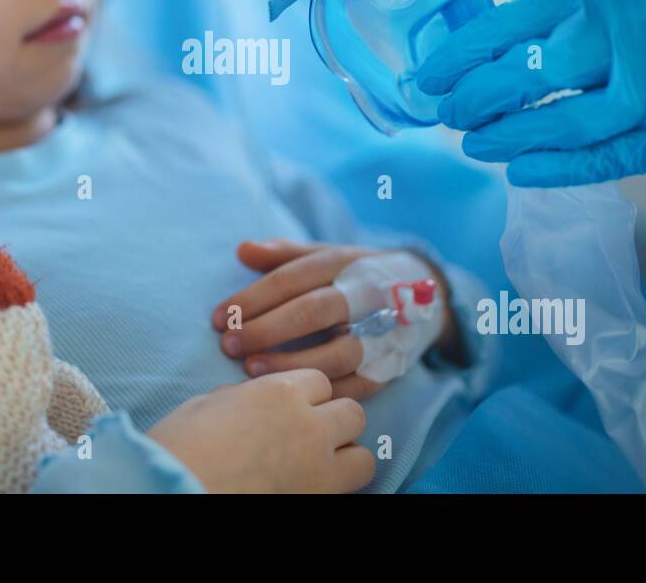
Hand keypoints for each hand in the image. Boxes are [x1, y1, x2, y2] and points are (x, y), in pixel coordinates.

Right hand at [146, 369, 373, 492]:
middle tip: (308, 439)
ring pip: (362, 454)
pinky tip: (313, 487)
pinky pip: (353, 488)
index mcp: (278, 392)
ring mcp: (319, 467)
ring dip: (345, 458)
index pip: (319, 382)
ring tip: (318, 468)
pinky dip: (341, 487)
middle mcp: (308, 424)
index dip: (306, 397)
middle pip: (351, 412)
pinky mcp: (321, 498)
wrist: (173, 491)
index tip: (292, 411)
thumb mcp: (204, 407)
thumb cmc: (177, 449)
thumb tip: (247, 401)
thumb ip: (240, 399)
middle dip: (333, 424)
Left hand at [211, 239, 456, 398]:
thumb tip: (242, 249)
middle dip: (267, 329)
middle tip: (228, 345)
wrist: (426, 294)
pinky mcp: (390, 366)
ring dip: (292, 364)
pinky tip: (292, 396)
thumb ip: (284, 254)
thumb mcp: (326, 255)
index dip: (253, 298)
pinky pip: (357, 385)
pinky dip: (323, 392)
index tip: (219, 317)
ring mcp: (382, 332)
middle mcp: (366, 295)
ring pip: (337, 351)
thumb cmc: (356, 275)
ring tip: (251, 371)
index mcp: (343, 263)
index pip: (293, 278)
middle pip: (313, 311)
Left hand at [415, 0, 645, 185]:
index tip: (430, 73)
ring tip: (474, 144)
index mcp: (596, 4)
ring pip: (559, 123)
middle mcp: (615, 45)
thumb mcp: (618, 2)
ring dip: (507, 137)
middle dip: (475, 97)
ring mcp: (642, 96)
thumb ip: (563, 25)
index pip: (510, 24)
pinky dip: (554, 169)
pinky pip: (598, 160)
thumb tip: (491, 54)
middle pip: (526, 74)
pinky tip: (519, 173)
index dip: (461, 52)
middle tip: (447, 112)